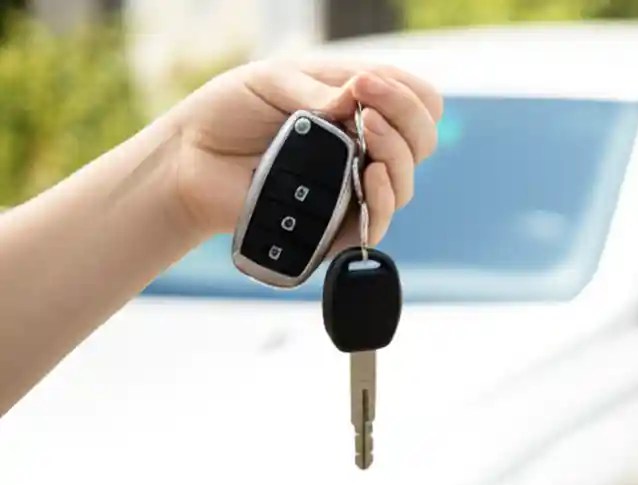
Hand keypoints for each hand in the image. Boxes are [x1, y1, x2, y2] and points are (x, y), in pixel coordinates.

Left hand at [166, 57, 442, 248]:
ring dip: (397, 153)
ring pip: (406, 181)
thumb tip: (364, 96)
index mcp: (359, 107)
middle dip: (408, 119)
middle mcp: (365, 147)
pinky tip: (371, 175)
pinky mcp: (335, 223)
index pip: (420, 102)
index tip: (367, 84)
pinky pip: (378, 220)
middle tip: (369, 105)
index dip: (408, 95)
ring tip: (368, 132)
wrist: (188, 158)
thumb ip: (321, 88)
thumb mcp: (273, 81)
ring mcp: (353, 186)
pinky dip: (383, 197)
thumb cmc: (228, 112)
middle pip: (423, 141)